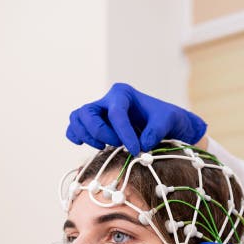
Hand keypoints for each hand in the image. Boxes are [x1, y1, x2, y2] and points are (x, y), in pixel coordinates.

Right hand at [65, 83, 206, 154]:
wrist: (165, 125)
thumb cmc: (165, 119)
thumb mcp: (168, 121)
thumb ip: (157, 130)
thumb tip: (142, 145)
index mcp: (123, 93)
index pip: (116, 113)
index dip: (123, 133)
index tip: (135, 150)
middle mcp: (107, 100)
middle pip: (88, 113)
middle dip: (100, 132)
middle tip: (118, 145)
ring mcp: (98, 112)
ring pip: (77, 119)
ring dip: (87, 136)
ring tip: (105, 147)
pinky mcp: (94, 125)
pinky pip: (75, 128)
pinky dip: (77, 137)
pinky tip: (93, 146)